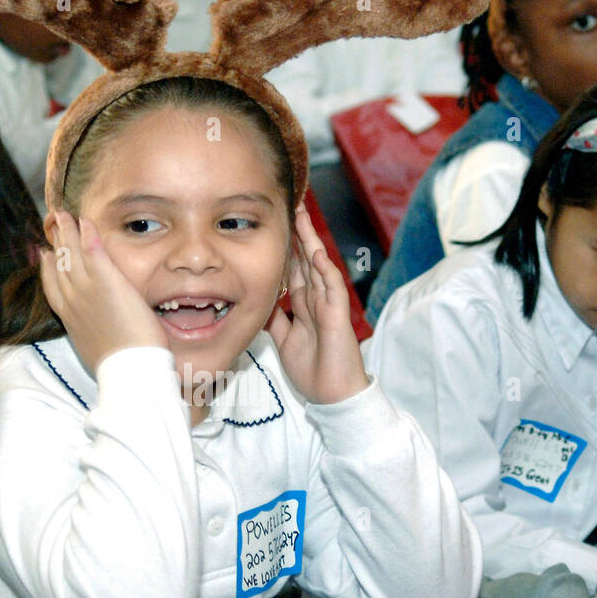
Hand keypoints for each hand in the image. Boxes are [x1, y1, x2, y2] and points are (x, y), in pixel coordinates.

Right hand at [40, 211, 167, 374]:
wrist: (128, 370)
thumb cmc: (120, 367)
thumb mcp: (96, 349)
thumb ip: (94, 333)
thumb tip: (102, 332)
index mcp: (68, 318)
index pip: (52, 285)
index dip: (48, 266)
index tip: (47, 253)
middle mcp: (71, 300)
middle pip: (57, 262)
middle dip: (55, 240)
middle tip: (54, 223)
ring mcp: (86, 288)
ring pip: (70, 251)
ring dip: (67, 229)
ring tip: (64, 215)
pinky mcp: (105, 279)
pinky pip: (91, 247)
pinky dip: (86, 232)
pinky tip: (85, 221)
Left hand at [266, 207, 368, 404]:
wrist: (332, 394)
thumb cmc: (311, 369)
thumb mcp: (283, 339)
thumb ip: (274, 319)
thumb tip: (258, 302)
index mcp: (304, 303)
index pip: (293, 267)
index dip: (285, 246)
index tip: (276, 223)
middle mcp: (316, 298)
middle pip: (304, 258)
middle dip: (297, 232)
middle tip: (290, 203)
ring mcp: (328, 304)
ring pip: (318, 265)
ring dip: (310, 240)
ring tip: (302, 214)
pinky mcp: (338, 315)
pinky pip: (332, 288)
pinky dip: (323, 270)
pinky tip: (315, 253)